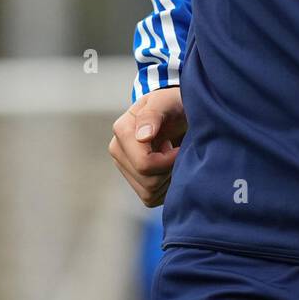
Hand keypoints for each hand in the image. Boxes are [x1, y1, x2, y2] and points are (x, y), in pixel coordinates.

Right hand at [109, 86, 187, 206]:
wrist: (178, 112)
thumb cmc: (175, 104)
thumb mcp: (168, 101)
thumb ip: (154, 114)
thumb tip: (143, 136)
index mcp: (122, 130)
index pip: (144, 164)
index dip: (169, 160)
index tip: (180, 147)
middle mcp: (117, 151)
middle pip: (148, 181)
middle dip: (170, 169)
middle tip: (178, 151)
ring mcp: (124, 168)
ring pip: (149, 192)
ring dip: (169, 178)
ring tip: (173, 156)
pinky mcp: (134, 182)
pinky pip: (151, 198)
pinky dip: (166, 187)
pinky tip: (170, 168)